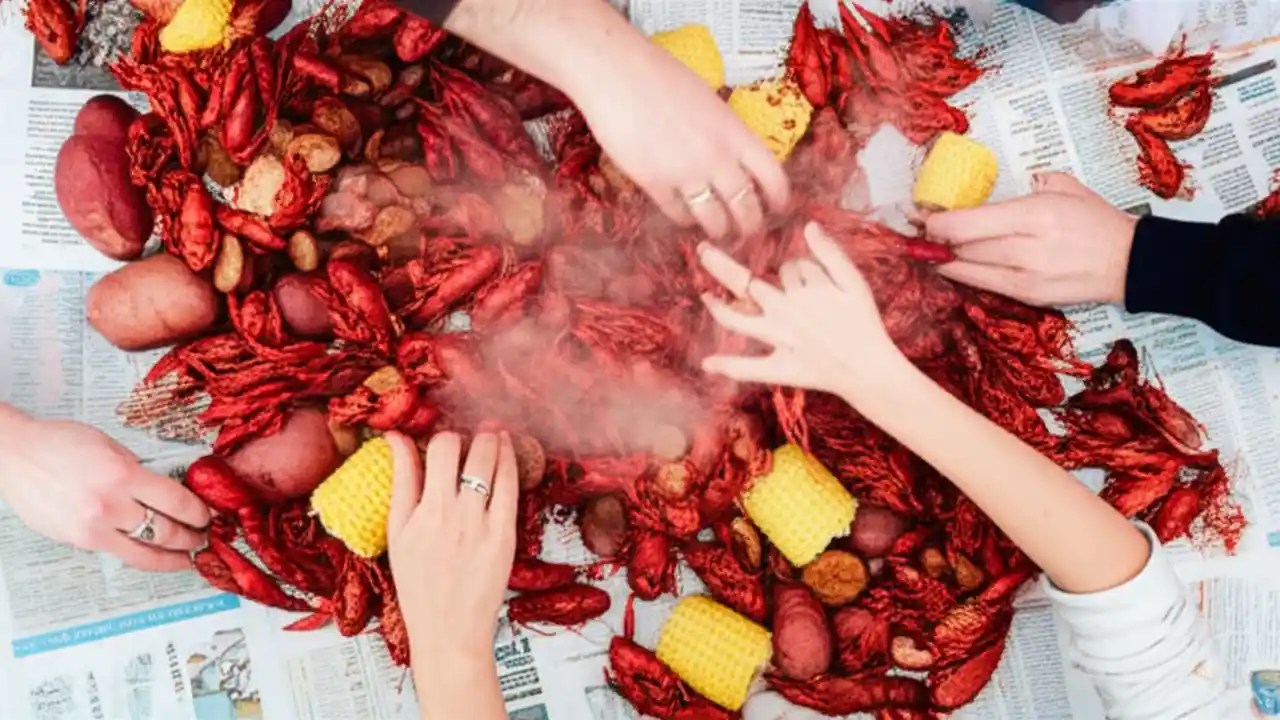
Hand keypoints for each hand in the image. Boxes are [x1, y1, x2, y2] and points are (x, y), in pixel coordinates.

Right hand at [0, 407, 209, 570]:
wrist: (14, 456)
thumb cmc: (59, 444)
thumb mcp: (110, 446)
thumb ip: (139, 470)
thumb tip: (166, 490)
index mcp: (123, 475)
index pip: (177, 502)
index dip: (199, 513)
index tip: (210, 516)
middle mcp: (110, 505)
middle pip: (167, 532)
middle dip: (192, 538)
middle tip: (205, 538)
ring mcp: (93, 527)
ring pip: (145, 553)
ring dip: (173, 557)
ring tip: (189, 556)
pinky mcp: (80, 541)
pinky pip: (120, 553)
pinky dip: (143, 556)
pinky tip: (156, 556)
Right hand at [386, 430, 517, 656]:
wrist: (450, 630)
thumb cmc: (419, 586)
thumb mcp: (398, 533)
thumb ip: (401, 482)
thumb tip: (395, 439)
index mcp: (418, 513)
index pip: (432, 451)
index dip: (441, 436)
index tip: (445, 437)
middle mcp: (448, 514)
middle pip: (460, 449)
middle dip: (468, 432)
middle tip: (474, 431)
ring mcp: (478, 524)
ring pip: (489, 460)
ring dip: (492, 440)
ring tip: (493, 434)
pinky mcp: (504, 535)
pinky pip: (510, 486)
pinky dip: (510, 462)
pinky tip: (508, 454)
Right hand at [575, 44, 789, 239]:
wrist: (616, 72)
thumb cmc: (660, 76)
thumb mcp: (708, 101)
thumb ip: (725, 132)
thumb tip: (734, 157)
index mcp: (735, 132)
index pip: (772, 176)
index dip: (779, 199)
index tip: (777, 209)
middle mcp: (716, 157)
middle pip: (746, 207)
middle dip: (749, 226)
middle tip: (746, 232)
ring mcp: (685, 173)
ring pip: (714, 219)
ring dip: (717, 230)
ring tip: (716, 233)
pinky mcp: (654, 183)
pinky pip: (677, 213)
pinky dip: (683, 219)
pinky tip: (683, 215)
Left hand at [697, 222, 903, 397]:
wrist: (870, 369)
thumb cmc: (863, 324)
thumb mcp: (855, 284)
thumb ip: (832, 254)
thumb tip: (809, 226)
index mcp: (805, 291)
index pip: (789, 268)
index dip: (797, 269)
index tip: (805, 278)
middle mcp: (786, 313)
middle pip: (748, 284)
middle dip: (722, 265)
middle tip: (702, 250)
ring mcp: (779, 340)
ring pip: (739, 319)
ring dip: (719, 308)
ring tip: (704, 297)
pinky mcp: (780, 368)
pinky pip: (750, 367)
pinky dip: (729, 366)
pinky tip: (707, 363)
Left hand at [926, 172, 1137, 305]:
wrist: (1130, 262)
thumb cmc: (1095, 220)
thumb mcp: (1062, 187)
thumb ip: (1025, 185)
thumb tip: (988, 190)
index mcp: (1034, 215)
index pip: (966, 224)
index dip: (935, 222)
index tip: (919, 214)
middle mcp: (1026, 248)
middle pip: (961, 248)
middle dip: (934, 239)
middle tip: (918, 228)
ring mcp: (1025, 277)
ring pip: (967, 269)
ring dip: (943, 258)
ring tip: (928, 247)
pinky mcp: (1027, 297)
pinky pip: (983, 284)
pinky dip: (963, 273)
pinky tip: (951, 264)